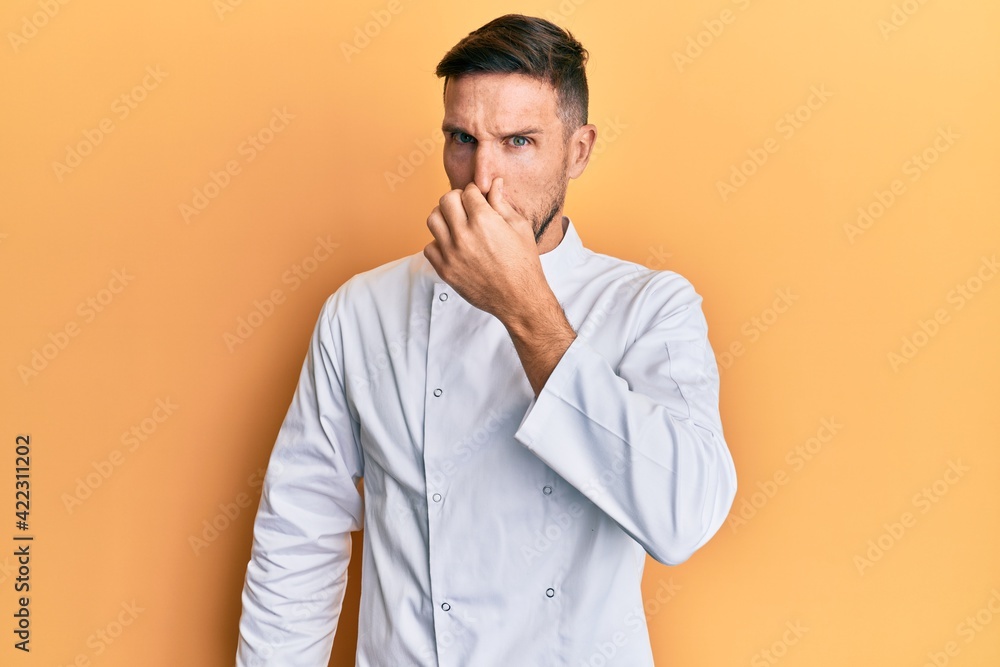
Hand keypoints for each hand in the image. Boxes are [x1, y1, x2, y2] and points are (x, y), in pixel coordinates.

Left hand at [423, 178, 547, 323]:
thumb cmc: (524, 263)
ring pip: (433, 219)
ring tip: (457, 225)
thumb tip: (495, 183)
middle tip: (466, 209)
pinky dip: (439, 243)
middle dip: (457, 200)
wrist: (519, 299)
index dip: (475, 192)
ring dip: (444, 217)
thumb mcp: (520, 227)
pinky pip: (429, 247)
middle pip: (446, 199)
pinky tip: (453, 246)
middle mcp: (464, 234)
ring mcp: (452, 253)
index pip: (467, 191)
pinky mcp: (445, 270)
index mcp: (484, 220)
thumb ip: (502, 203)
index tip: (479, 199)